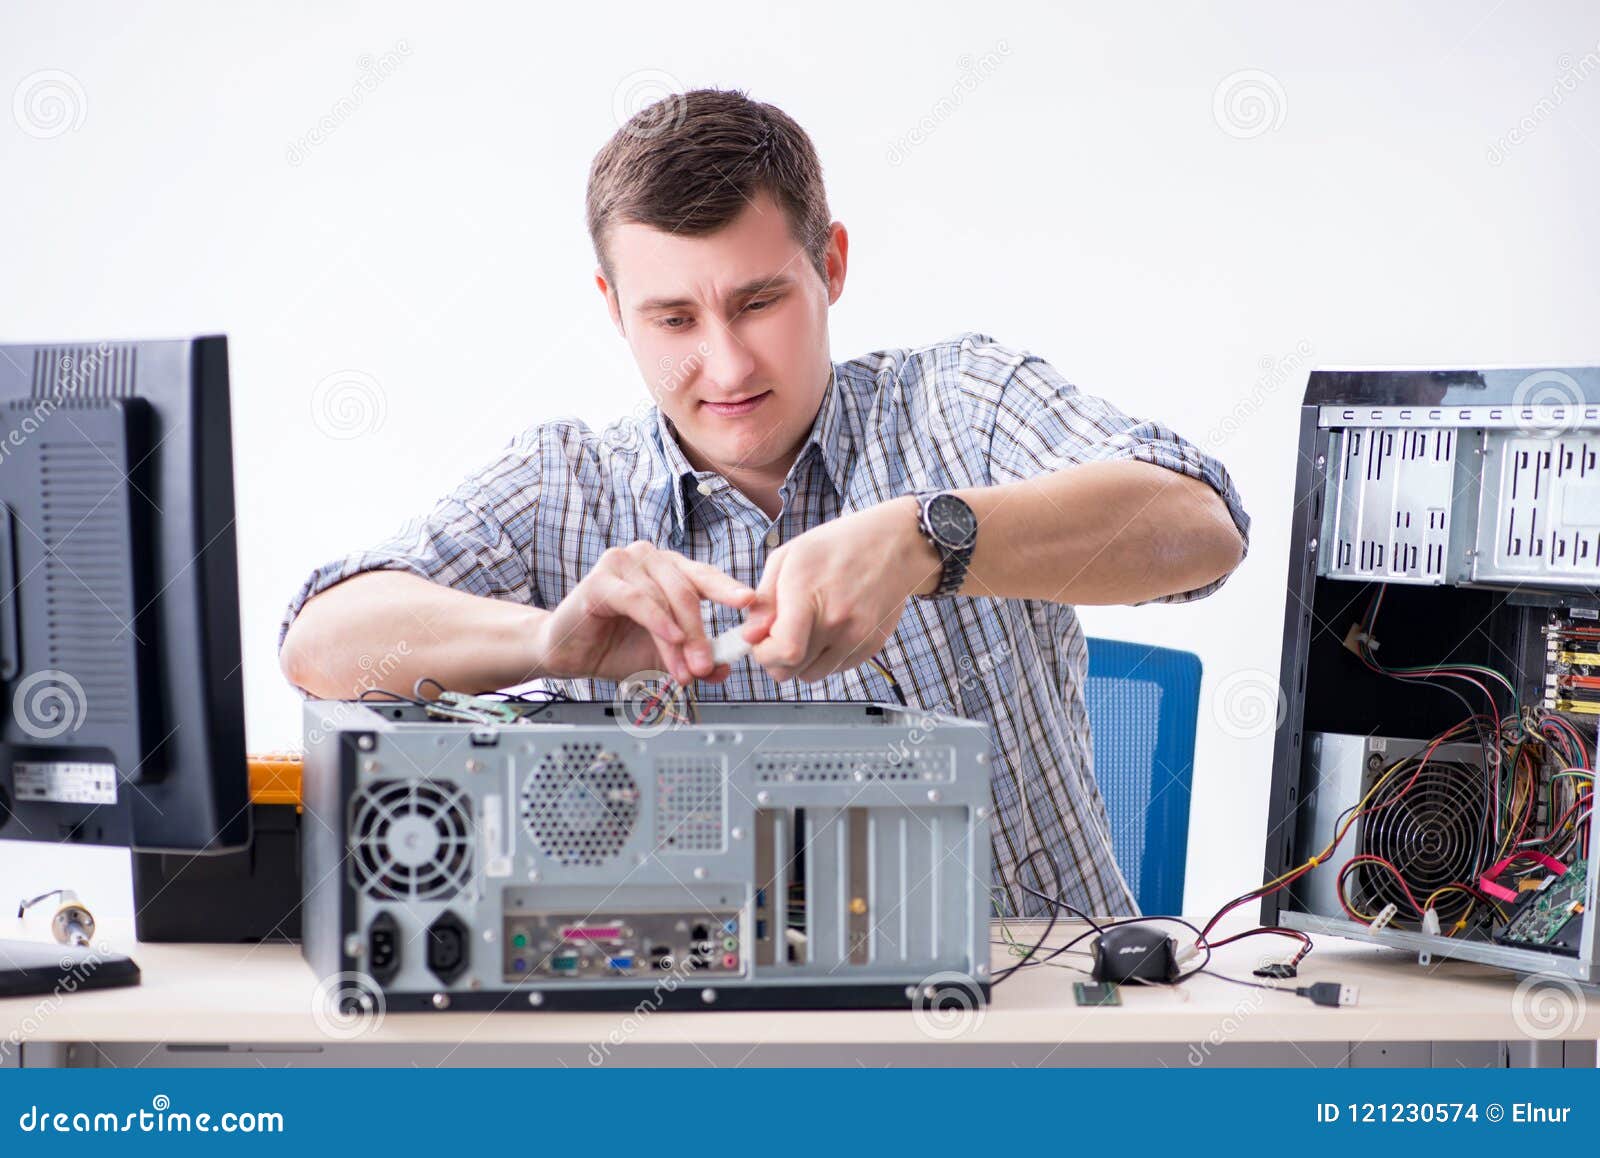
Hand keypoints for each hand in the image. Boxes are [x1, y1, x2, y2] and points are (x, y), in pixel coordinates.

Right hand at [533, 541, 755, 683]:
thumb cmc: (614, 647)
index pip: (707, 577)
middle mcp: (650, 558)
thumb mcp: (665, 658)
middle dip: (702, 634)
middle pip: (689, 591)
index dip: (730, 591)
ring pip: (666, 600)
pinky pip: (638, 599)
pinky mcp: (601, 578)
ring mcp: (624, 562)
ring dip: (680, 641)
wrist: (568, 654)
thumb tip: (726, 668)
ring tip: (685, 671)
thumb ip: (696, 658)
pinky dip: (657, 621)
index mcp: (669, 569)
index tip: (754, 605)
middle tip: (707, 667)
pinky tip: (670, 638)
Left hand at [743, 498, 942, 682]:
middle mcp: (836, 620)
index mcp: (808, 593)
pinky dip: (824, 658)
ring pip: (812, 675)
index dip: (764, 654)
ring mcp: (857, 636)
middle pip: (792, 670)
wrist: (894, 544)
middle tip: (778, 637)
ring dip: (800, 662)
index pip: (783, 652)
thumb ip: (764, 600)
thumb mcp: (788, 557)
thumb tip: (750, 636)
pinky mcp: (871, 646)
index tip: (761, 642)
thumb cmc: (837, 545)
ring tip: (805, 632)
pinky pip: (836, 669)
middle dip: (775, 660)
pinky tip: (828, 630)